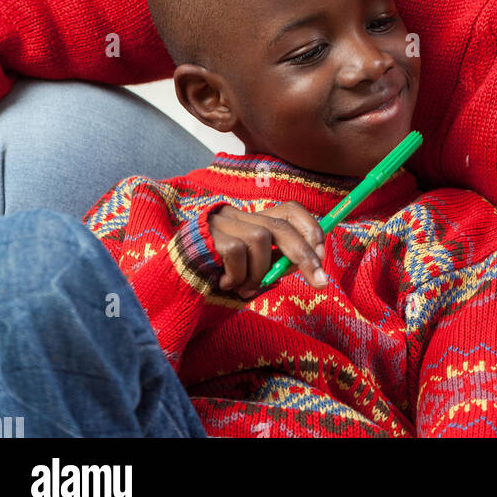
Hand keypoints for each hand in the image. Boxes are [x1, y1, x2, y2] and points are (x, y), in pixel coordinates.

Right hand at [207, 201, 327, 299]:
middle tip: (320, 282)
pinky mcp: (209, 233)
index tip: (322, 254)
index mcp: (254, 220)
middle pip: (281, 226)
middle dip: (304, 255)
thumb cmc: (218, 278)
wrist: (175, 284)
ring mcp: (224, 222)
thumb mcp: (253, 269)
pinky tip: (225, 283)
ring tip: (243, 287)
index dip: (310, 228)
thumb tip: (308, 265)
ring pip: (260, 240)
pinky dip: (237, 275)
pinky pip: (236, 253)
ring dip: (258, 272)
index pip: (290, 210)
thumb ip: (275, 263)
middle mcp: (241, 215)